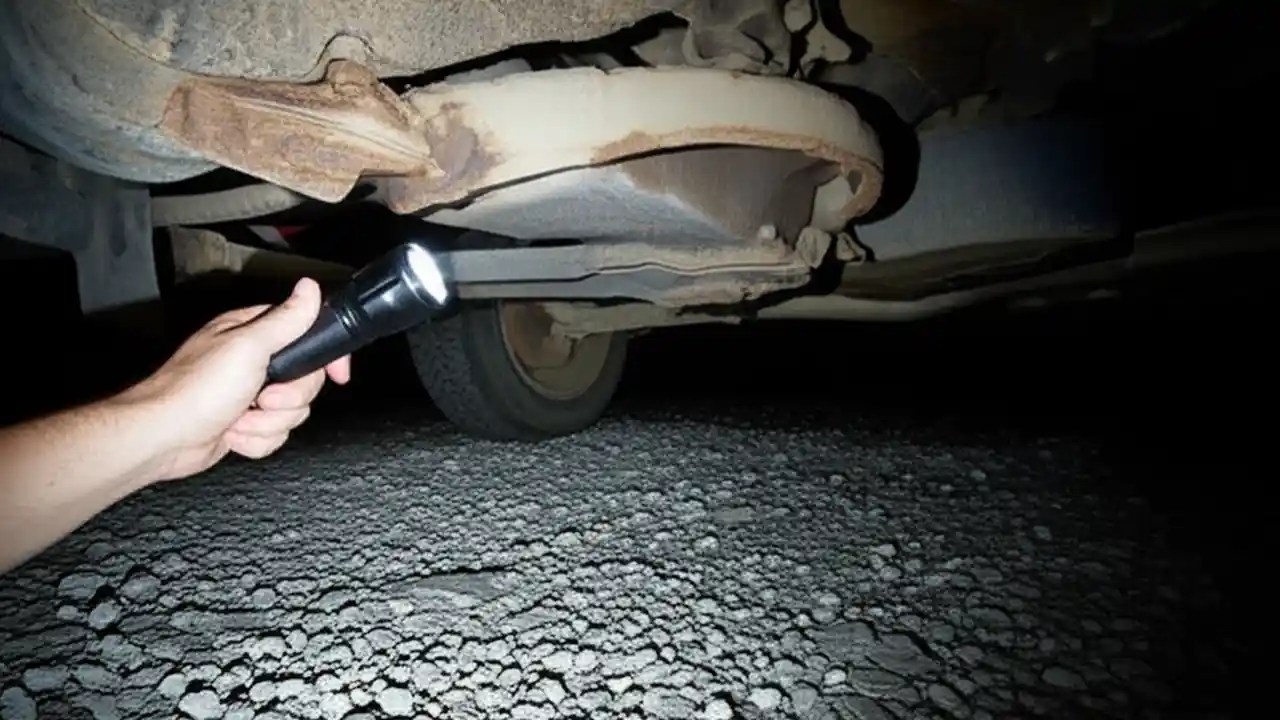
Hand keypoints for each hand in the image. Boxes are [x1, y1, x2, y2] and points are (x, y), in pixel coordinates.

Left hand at [123, 278, 350, 481]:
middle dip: (288, 399)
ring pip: (293, 412)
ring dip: (269, 423)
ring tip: (240, 418)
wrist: (163, 439)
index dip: (326, 358)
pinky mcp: (245, 424)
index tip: (338, 375)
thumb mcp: (248, 347)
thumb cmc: (196, 391)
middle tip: (263, 397)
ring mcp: (249, 395)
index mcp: (253, 334)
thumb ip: (286, 320)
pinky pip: (275, 435)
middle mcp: (253, 362)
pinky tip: (233, 434)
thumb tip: (310, 288)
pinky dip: (257, 440)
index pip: (308, 336)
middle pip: (307, 381)